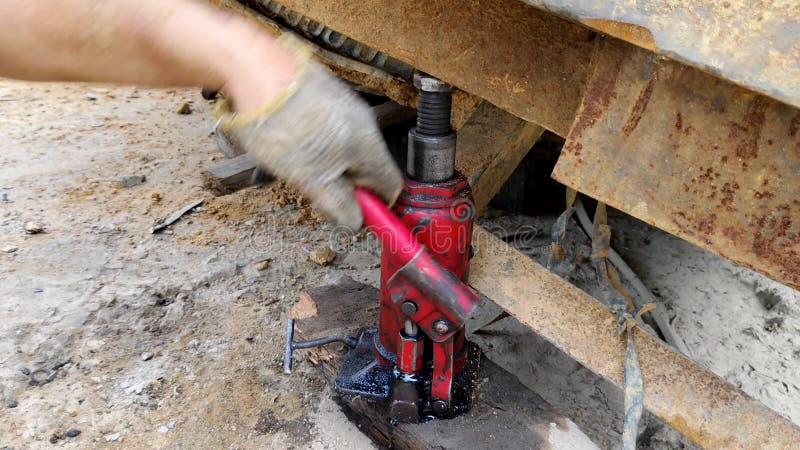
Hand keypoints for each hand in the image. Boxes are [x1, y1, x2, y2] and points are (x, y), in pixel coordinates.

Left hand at [217, 36, 402, 229]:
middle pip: (367, 169)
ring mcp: (346, 107)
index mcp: (368, 145)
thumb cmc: (281, 124)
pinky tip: (291, 142)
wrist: (255, 71)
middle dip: (345, 185)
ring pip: (347, 151)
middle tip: (314, 188)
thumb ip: (338, 205)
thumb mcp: (310, 179)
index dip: (375, 205)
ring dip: (328, 165)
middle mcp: (364, 124)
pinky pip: (332, 132)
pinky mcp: (327, 97)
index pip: (391, 186)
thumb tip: (355, 222)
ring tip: (296, 162)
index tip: (356, 215)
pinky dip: (317, 144)